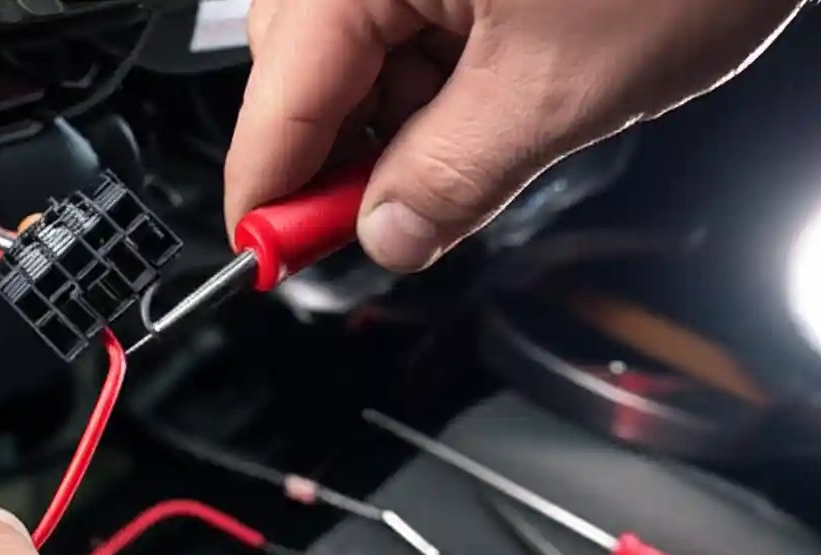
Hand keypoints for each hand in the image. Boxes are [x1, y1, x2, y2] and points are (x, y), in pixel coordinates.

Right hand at [226, 0, 803, 271]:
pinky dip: (431, 91)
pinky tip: (472, 127)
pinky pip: (412, 30)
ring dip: (389, 130)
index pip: (279, 93)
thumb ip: (453, 175)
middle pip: (304, 70)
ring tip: (452, 174)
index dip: (268, 191)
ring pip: (360, 55)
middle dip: (334, 161)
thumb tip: (387, 234)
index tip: (263, 258)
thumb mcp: (557, 91)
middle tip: (379, 229)